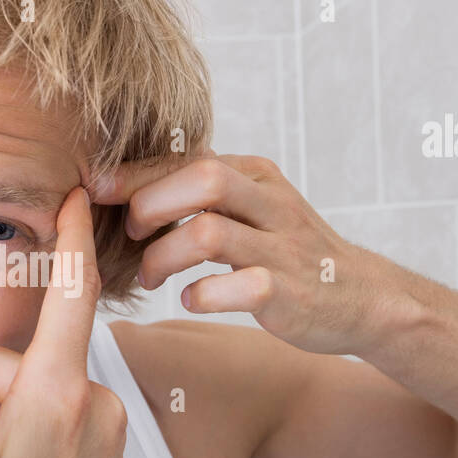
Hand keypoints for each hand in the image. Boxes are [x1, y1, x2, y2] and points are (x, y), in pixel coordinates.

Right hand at [0, 186, 127, 457]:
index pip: (68, 298)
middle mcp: (92, 410)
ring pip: (33, 387)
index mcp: (53, 403)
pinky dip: (23, 433)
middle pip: (21, 355)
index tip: (80, 191)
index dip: (69, 239)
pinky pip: (54, 414)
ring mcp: (103, 435)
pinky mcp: (103, 456)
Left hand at [90, 149, 393, 354]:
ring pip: (209, 233)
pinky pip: (236, 287)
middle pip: (202, 178)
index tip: (95, 188)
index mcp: (256, 176)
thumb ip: (203, 194)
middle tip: (131, 234)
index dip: (136, 173)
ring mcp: (282, 248)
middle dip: (151, 204)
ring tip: (150, 276)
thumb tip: (127, 186)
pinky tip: (190, 299)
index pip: (188, 158)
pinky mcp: (289, 292)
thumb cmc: (289, 253)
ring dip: (164, 256)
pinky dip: (201, 294)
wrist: (362, 297)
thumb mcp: (254, 208)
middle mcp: (271, 203)